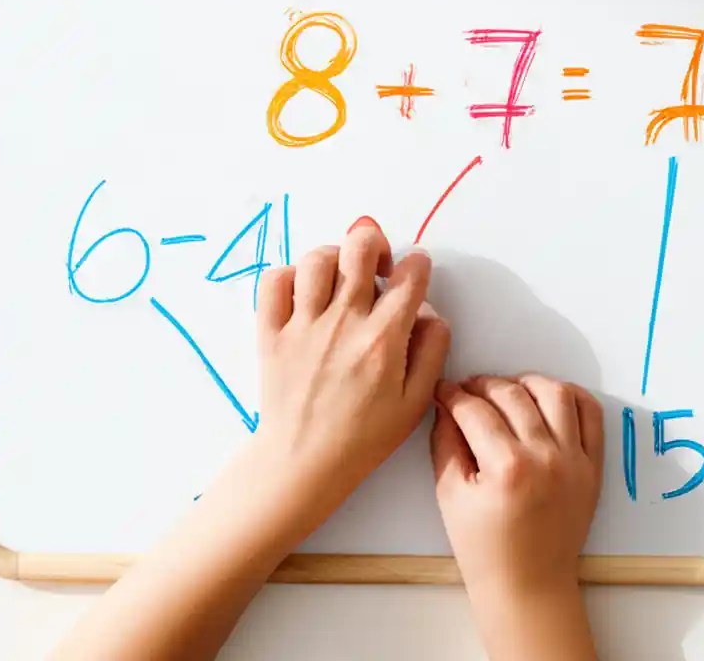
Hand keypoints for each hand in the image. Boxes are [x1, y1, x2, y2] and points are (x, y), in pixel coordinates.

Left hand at [54, 218, 450, 660]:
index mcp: (385, 338)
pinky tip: (305, 293)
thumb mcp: (415, 400)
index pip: (410, 273)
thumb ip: (431, 350)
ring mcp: (304, 324)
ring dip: (334, 257)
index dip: (417, 266)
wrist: (305, 461)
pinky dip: (290, 276)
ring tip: (339, 278)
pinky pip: (275, 280)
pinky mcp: (271, 331)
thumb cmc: (364, 436)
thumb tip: (430, 312)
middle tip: (375, 265)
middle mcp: (344, 321)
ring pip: (318, 257)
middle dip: (374, 242)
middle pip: (360, 246)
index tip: (414, 273)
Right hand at [432, 374, 602, 660]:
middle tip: (468, 391)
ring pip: (555, 393)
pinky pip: (591, 414)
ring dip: (527, 382)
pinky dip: (571, 396)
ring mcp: (574, 460)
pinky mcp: (593, 466)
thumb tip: (446, 404)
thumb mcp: (450, 495)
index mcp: (506, 468)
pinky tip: (547, 398)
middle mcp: (545, 458)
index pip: (474, 410)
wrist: (529, 584)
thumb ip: (445, 443)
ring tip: (507, 391)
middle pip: (512, 394)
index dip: (452, 395)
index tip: (444, 392)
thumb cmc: (486, 549)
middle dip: (483, 385)